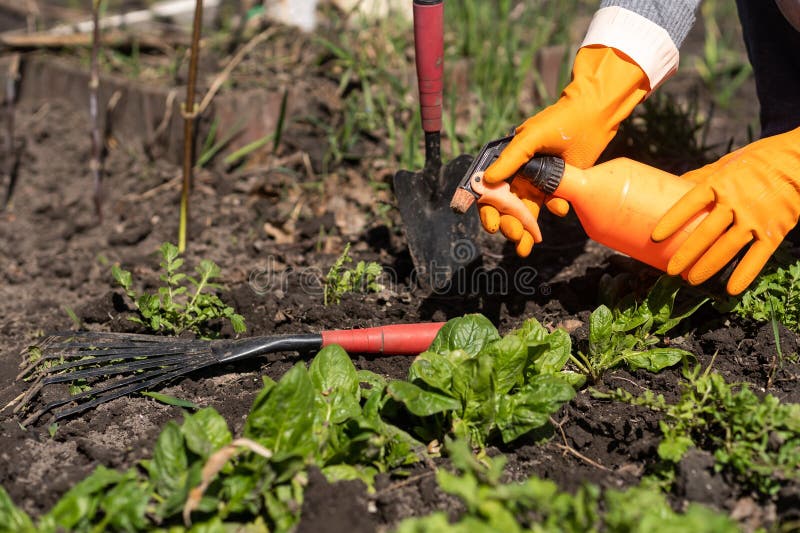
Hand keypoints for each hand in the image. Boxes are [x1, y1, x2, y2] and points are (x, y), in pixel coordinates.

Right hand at [480, 46, 649, 254]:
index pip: (490, 191)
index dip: (488, 209)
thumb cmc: (558, 122)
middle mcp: (520, 174)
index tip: (492, 225)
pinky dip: (555, 210)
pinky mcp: (559, 186)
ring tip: (525, 248)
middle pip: (507, 206)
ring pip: (527, 211)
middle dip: (508, 224)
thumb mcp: (530, 138)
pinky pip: (552, 205)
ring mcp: (539, 182)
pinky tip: (560, 208)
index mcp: (507, 163)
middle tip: (515, 236)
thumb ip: (510, 159)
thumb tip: (488, 180)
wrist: (594, 116)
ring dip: (525, 230)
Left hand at [651, 127, 799, 294]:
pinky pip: (758, 256)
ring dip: (707, 266)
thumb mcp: (728, 163)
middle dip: (686, 254)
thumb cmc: (759, 160)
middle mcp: (736, 202)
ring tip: (691, 280)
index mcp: (721, 183)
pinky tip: (731, 289)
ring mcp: (756, 218)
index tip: (656, 237)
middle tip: (670, 270)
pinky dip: (745, 274)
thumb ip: (704, 176)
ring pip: (727, 247)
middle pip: (705, 232)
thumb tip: (673, 184)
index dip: (672, 220)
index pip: (690, 203)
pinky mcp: (775, 230)